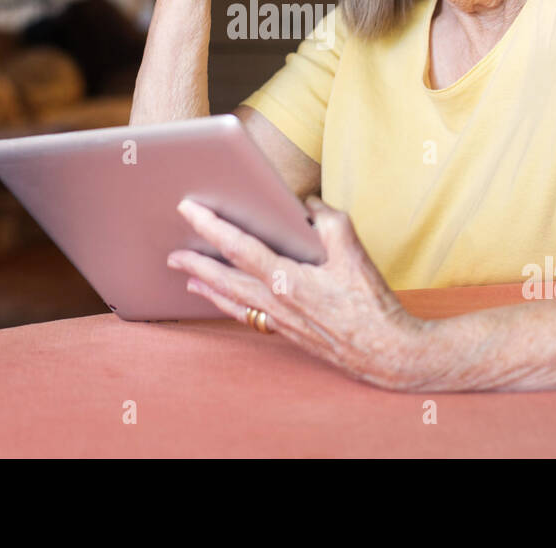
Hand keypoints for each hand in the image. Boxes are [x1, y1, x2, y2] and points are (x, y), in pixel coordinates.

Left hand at [167, 195, 430, 390]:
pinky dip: (226, 303)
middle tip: (171, 252)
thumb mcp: (352, 249)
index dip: (210, 225)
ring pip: (231, 300)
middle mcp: (275, 302)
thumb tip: (306, 204)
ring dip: (205, 285)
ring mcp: (279, 321)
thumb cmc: (370, 301)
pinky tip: (218, 298)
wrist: (384, 351)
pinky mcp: (286, 333)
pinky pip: (246, 315)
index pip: (239, 246)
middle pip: (223, 278)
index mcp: (288, 278)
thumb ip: (326, 220)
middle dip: (195, 261)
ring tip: (184, 273)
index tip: (188, 209)